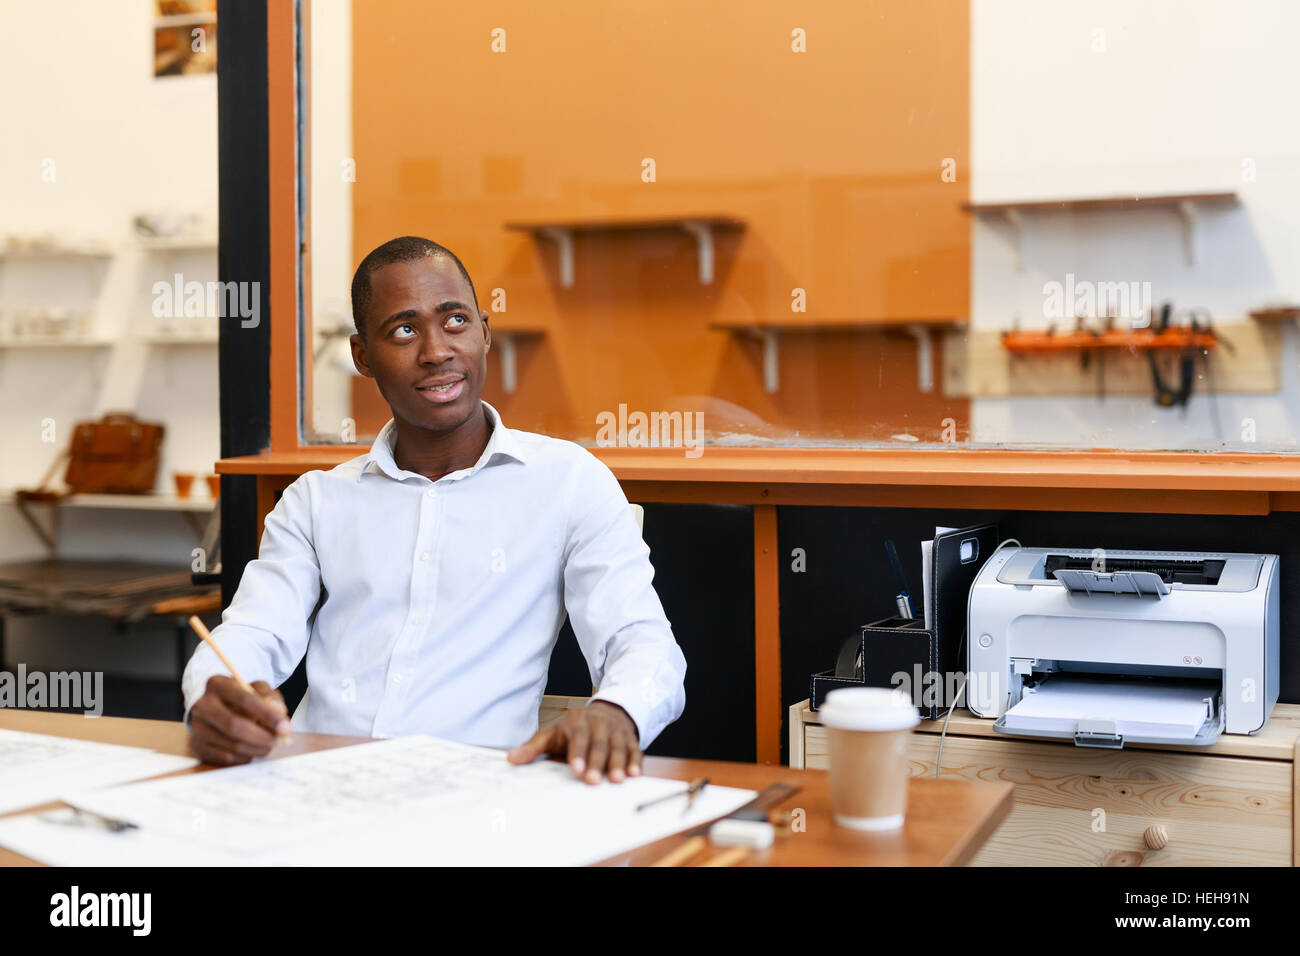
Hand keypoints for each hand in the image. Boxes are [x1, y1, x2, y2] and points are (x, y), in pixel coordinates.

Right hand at [187, 675, 290, 765]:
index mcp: (217, 684)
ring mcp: (196, 727)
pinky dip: (245, 757)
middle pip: (235, 726)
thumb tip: (279, 713)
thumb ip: (271, 699)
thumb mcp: (257, 689)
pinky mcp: (196, 746)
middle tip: (278, 740)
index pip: (245, 700)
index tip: (285, 728)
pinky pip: (226, 758)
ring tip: (268, 744)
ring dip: (257, 748)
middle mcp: (202, 705)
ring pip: (232, 745)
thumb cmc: (241, 696)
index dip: (267, 716)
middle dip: (262, 736)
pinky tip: (252, 749)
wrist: (216, 705)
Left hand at [507, 701, 640, 784]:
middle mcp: (598, 724)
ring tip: (617, 780)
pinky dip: (635, 760)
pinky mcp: (630, 738)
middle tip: (593, 781)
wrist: (606, 713)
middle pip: (599, 743)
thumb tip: (511, 759)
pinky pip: (634, 748)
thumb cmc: (573, 730)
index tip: (575, 770)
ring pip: (618, 746)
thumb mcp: (551, 734)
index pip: (577, 737)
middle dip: (597, 762)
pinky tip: (635, 773)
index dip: (577, 753)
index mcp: (576, 722)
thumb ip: (533, 748)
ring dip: (618, 763)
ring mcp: (615, 730)